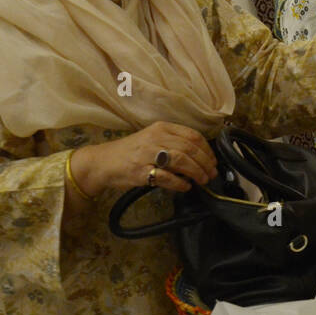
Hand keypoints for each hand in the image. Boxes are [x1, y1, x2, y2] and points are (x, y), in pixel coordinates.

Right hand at [71, 121, 215, 194]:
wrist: (102, 162)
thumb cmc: (131, 152)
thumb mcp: (153, 139)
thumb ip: (174, 143)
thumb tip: (200, 157)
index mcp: (161, 128)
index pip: (192, 136)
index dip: (207, 150)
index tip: (213, 161)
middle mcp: (156, 138)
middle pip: (190, 149)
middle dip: (205, 163)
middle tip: (211, 174)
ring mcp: (147, 154)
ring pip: (181, 161)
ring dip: (196, 172)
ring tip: (202, 180)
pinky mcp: (140, 171)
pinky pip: (166, 177)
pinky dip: (180, 183)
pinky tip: (186, 187)